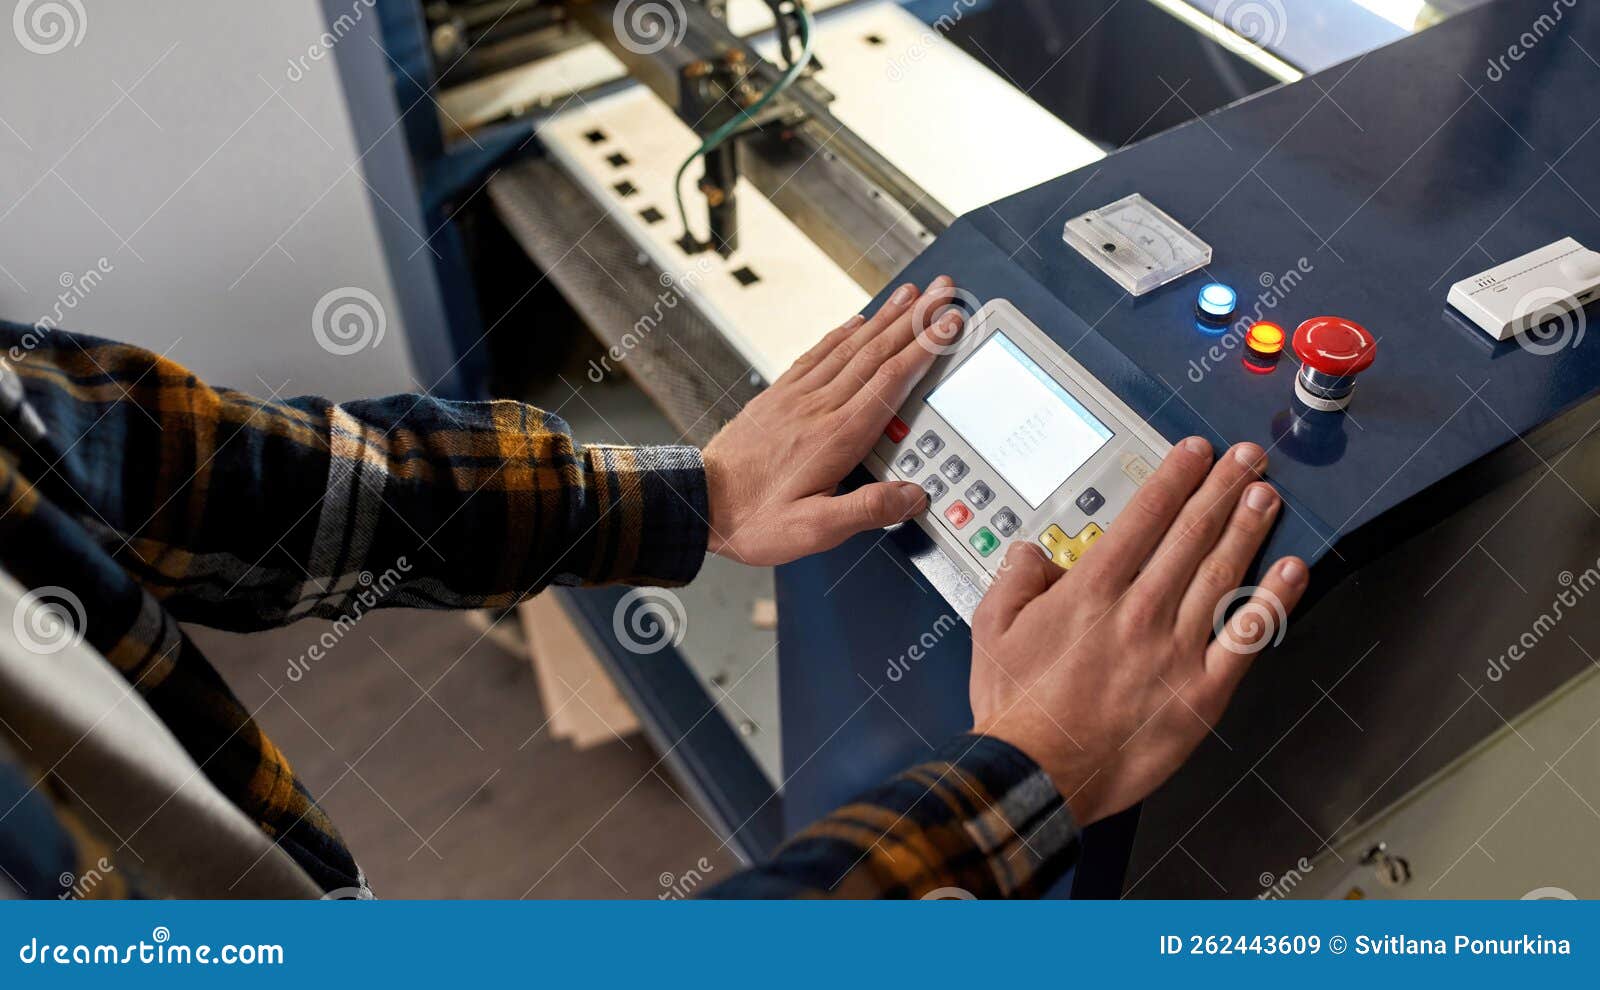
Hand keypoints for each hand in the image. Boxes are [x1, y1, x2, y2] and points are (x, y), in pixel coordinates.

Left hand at [703, 276, 963, 565]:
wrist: (697, 502)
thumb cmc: (752, 520)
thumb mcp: (813, 531)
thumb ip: (865, 511)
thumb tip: (913, 496)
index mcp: (835, 437)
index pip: (889, 381)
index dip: (924, 350)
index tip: (949, 324)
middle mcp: (818, 408)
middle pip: (876, 353)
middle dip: (915, 319)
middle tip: (943, 290)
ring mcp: (796, 397)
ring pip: (850, 346)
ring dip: (885, 317)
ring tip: (911, 293)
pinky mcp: (778, 396)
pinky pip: (817, 354)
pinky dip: (842, 333)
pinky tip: (857, 321)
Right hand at [968, 438, 1308, 825]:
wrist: (1036, 777)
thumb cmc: (1016, 712)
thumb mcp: (990, 630)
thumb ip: (1015, 580)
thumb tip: (1032, 552)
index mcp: (1090, 591)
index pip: (1144, 517)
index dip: (1175, 478)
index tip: (1195, 453)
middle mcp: (1139, 612)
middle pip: (1191, 534)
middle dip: (1223, 488)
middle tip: (1247, 458)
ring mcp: (1176, 652)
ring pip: (1222, 575)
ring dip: (1248, 528)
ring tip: (1267, 496)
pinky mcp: (1201, 694)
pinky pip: (1246, 639)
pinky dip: (1273, 602)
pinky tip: (1291, 572)